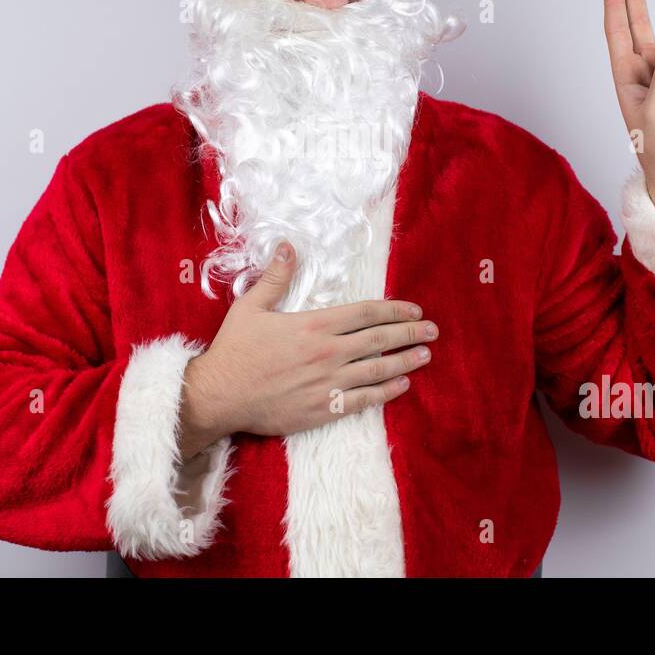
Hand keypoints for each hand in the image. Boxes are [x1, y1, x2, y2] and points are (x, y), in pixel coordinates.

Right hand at [180, 240, 435, 457]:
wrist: (220, 395)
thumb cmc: (235, 350)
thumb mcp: (252, 306)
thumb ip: (276, 277)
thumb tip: (287, 246)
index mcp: (314, 325)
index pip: (365, 313)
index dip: (394, 310)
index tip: (413, 310)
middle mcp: (328, 352)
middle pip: (379, 340)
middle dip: (410, 333)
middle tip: (433, 330)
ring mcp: (329, 382)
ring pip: (378, 370)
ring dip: (405, 361)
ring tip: (425, 355)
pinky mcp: (325, 408)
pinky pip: (364, 400)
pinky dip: (386, 392)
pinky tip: (402, 385)